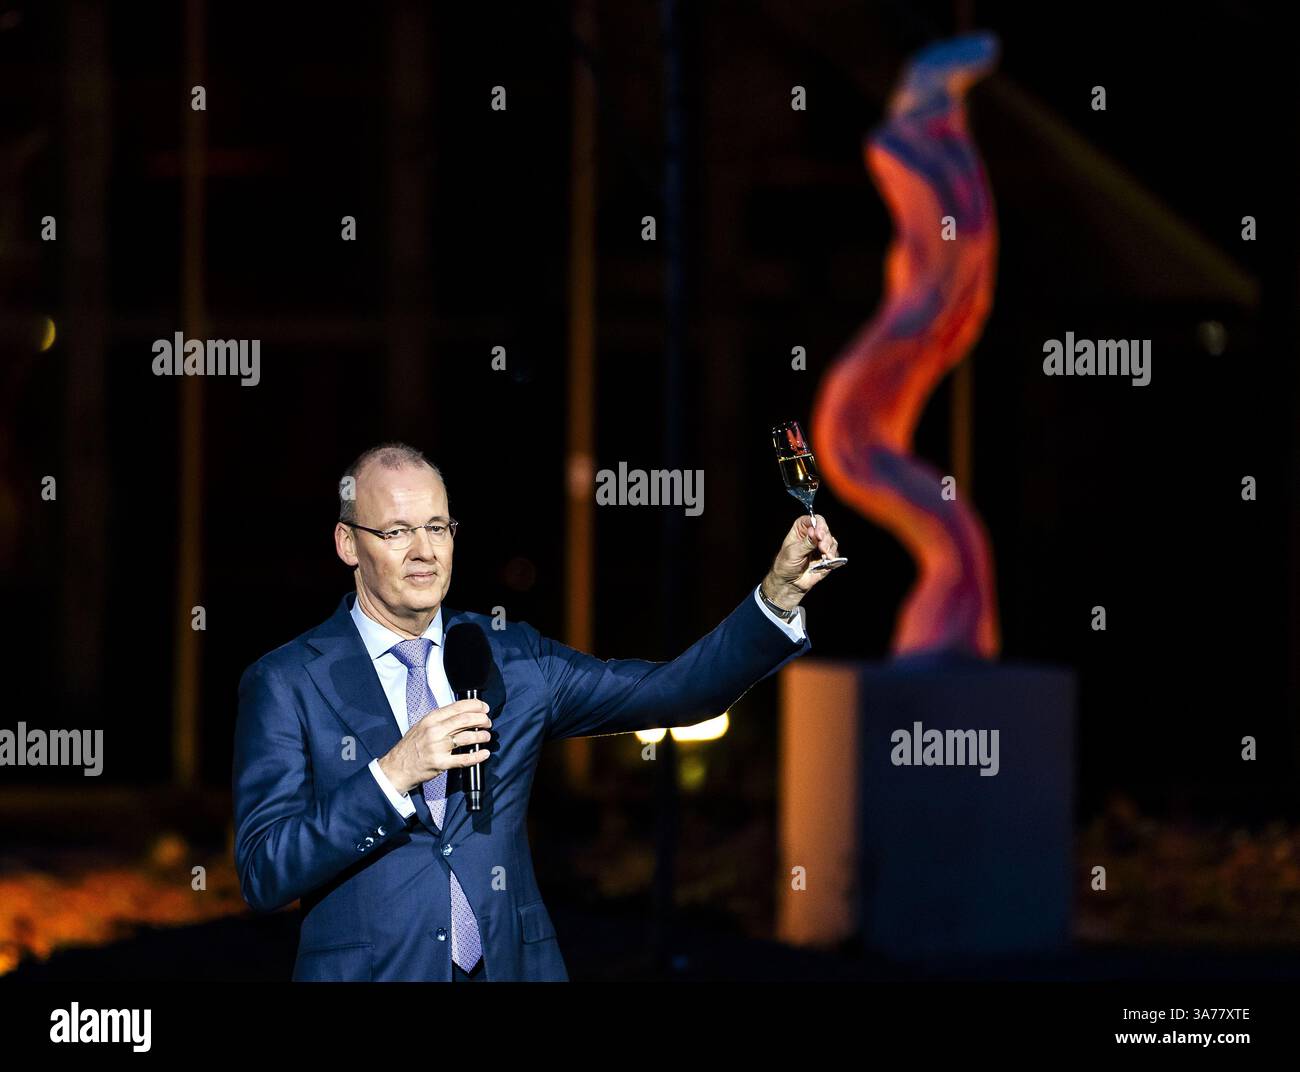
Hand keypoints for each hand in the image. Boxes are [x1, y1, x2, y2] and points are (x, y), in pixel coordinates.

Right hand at [378, 699, 492, 794]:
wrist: (397, 767)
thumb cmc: (411, 747)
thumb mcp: (422, 726)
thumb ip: (440, 719)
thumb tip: (463, 713)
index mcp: (431, 719)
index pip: (458, 707)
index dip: (475, 706)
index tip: (484, 708)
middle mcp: (434, 731)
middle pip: (465, 720)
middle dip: (482, 719)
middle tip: (487, 723)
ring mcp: (437, 747)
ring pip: (467, 738)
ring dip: (481, 736)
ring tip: (486, 737)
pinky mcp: (440, 763)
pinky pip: (464, 759)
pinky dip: (477, 756)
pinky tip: (484, 753)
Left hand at [762, 514, 839, 610]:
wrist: (790, 584)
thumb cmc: (786, 566)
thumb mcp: (793, 552)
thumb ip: (806, 543)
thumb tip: (815, 532)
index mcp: (800, 530)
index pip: (812, 519)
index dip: (818, 524)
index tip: (819, 534)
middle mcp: (811, 536)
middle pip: (825, 529)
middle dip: (826, 538)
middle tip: (822, 548)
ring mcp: (819, 546)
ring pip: (832, 540)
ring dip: (830, 547)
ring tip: (824, 556)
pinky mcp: (826, 557)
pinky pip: (835, 553)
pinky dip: (833, 556)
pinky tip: (826, 560)